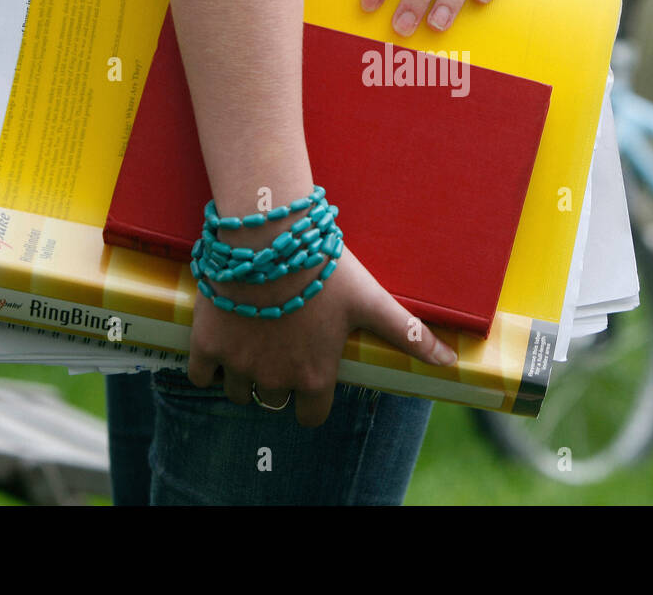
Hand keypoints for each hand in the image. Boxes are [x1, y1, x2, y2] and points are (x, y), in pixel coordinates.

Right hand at [186, 239, 457, 426]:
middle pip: (273, 401)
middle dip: (277, 380)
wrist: (269, 237)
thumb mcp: (372, 301)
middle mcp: (275, 380)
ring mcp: (238, 366)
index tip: (309, 371)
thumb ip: (408, 334)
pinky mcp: (206, 346)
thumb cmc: (326, 268)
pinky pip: (201, 376)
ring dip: (244, 372)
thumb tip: (451, 363)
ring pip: (239, 391)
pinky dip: (208, 365)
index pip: (311, 416)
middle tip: (282, 343)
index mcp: (315, 377)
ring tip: (255, 336)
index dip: (311, 397)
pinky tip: (223, 338)